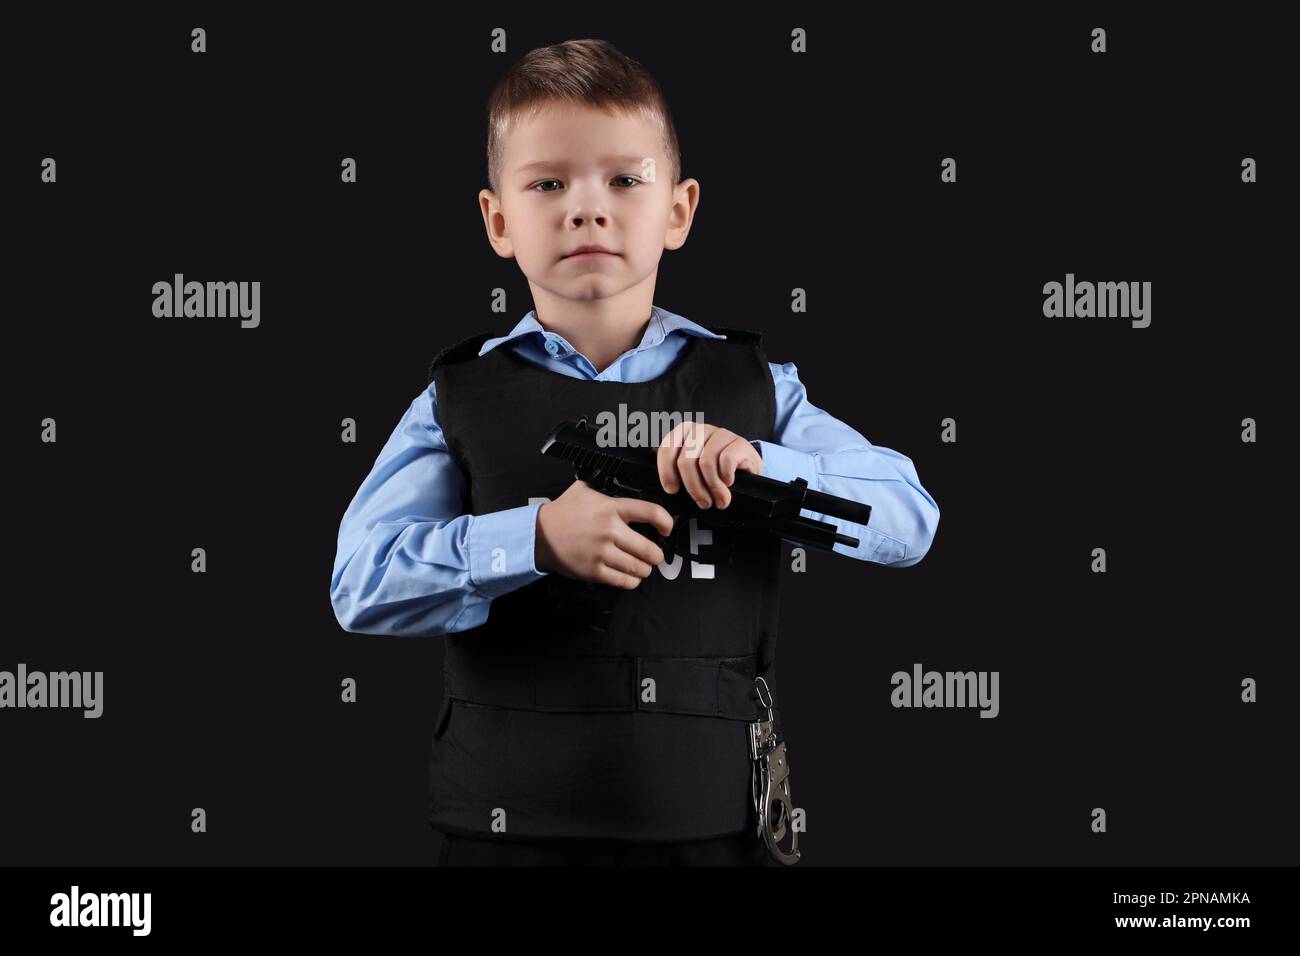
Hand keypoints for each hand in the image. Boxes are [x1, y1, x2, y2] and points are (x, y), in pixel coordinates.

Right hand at [535, 479, 674, 588]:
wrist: (539, 535)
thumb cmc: (562, 512)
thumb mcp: (583, 490)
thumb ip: (603, 488)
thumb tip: (618, 482)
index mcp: (611, 508)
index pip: (651, 512)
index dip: (666, 522)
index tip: (667, 529)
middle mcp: (610, 530)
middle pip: (650, 549)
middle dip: (656, 556)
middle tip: (654, 556)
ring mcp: (602, 552)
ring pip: (639, 568)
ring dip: (644, 569)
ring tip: (642, 567)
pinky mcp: (594, 571)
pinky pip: (624, 581)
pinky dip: (631, 580)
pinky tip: (630, 576)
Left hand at [655, 420, 762, 509]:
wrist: (747, 471)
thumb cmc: (715, 472)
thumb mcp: (692, 469)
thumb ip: (675, 469)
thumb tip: (665, 482)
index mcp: (684, 432)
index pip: (666, 449)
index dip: (667, 473)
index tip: (673, 490)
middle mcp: (701, 429)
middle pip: (686, 460)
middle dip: (693, 487)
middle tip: (702, 502)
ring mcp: (721, 433)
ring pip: (706, 463)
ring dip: (712, 487)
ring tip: (717, 499)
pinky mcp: (740, 442)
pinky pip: (726, 461)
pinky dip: (726, 477)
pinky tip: (729, 483)